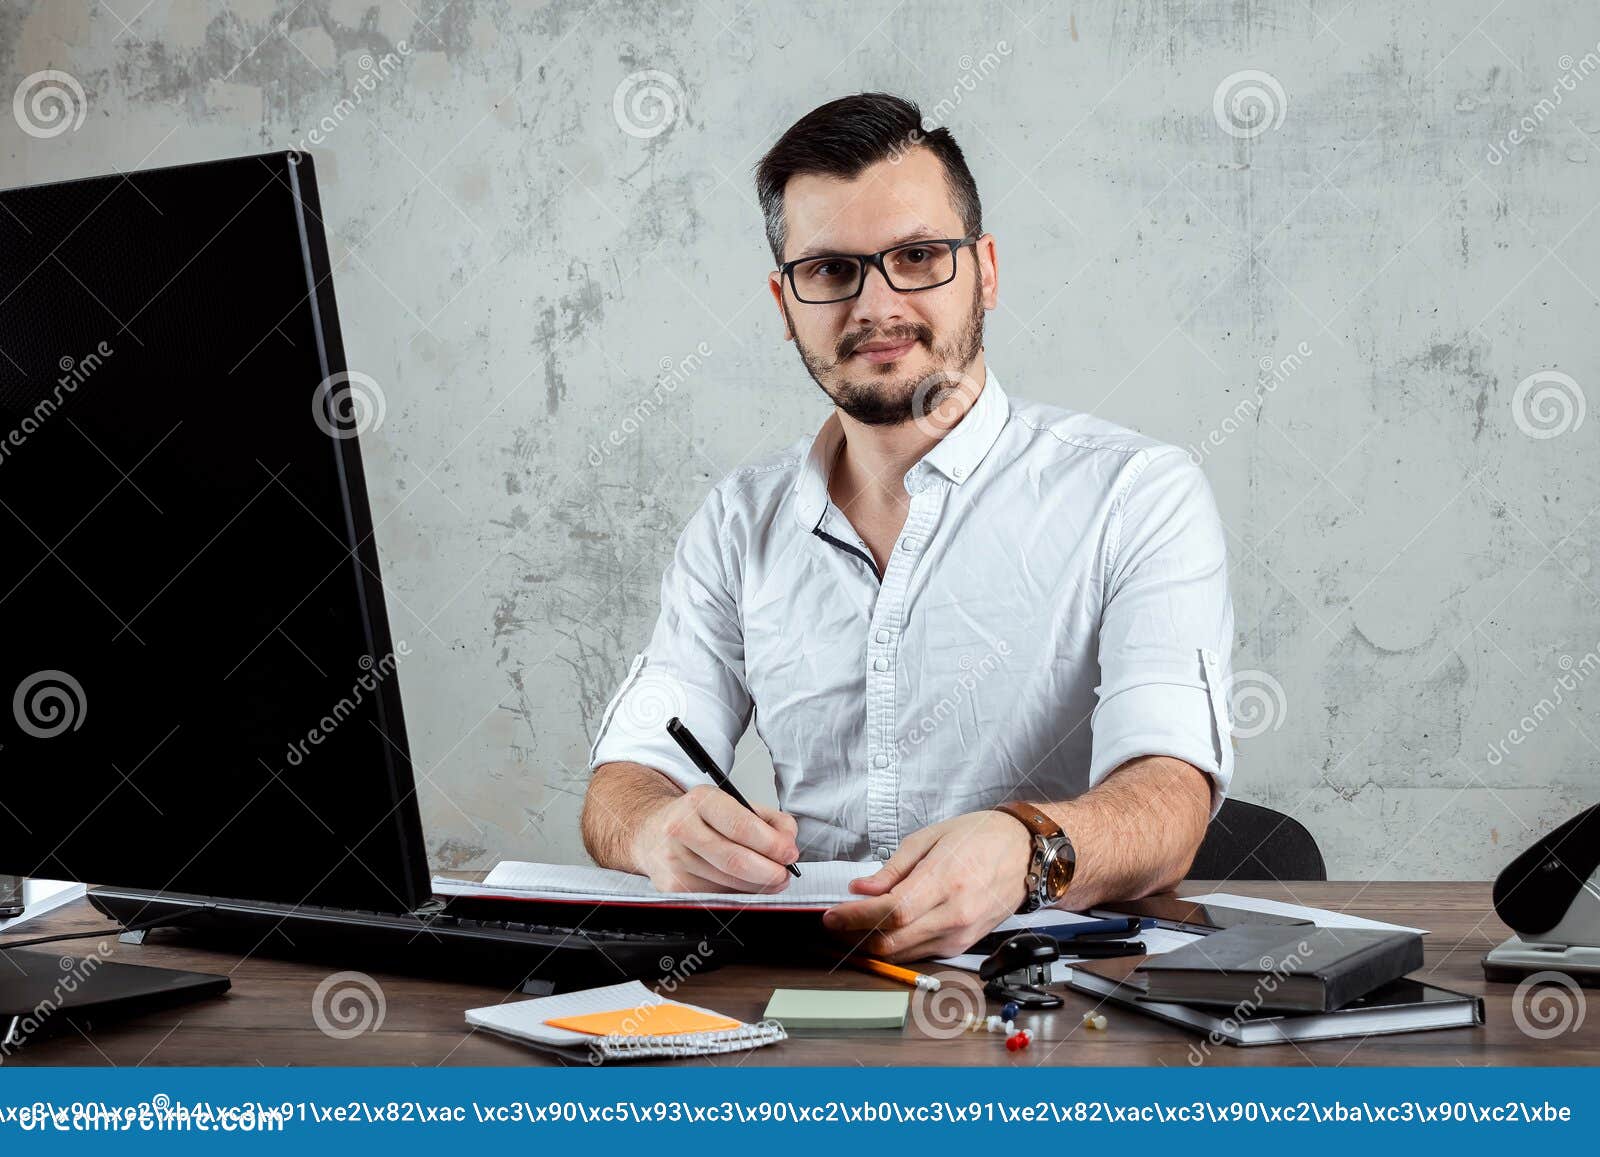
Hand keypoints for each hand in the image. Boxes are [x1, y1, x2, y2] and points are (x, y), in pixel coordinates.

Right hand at [631, 785, 799, 892]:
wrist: (651, 831)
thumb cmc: (699, 818)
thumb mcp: (733, 803)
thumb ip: (769, 819)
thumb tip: (788, 842)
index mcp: (700, 801)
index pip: (740, 826)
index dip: (771, 844)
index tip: (789, 853)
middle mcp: (681, 828)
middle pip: (734, 860)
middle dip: (769, 871)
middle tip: (785, 873)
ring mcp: (674, 860)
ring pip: (728, 883)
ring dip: (757, 886)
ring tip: (770, 878)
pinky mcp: (672, 886)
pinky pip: (716, 896)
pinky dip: (738, 893)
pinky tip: (744, 884)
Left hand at [821, 811, 1032, 960]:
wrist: (1026, 854)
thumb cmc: (981, 837)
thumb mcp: (931, 838)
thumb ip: (893, 868)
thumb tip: (861, 888)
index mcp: (945, 880)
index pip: (891, 911)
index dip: (856, 917)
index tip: (831, 916)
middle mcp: (954, 914)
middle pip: (893, 940)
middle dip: (855, 935)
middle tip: (835, 922)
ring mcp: (960, 935)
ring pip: (903, 953)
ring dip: (872, 943)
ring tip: (854, 925)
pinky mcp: (962, 945)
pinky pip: (919, 953)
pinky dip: (896, 945)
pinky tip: (884, 929)